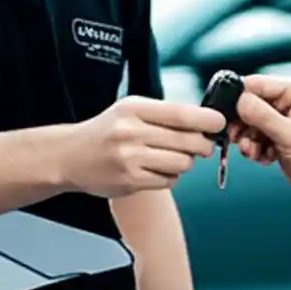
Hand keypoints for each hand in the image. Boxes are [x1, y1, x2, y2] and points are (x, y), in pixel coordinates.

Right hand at [65, 96, 224, 197]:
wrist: (71, 155)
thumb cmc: (108, 130)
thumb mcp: (131, 110)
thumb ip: (165, 114)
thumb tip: (206, 120)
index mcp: (135, 109)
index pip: (181, 113)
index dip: (207, 119)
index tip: (220, 122)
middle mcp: (131, 132)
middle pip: (188, 141)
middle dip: (203, 145)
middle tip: (203, 146)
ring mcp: (130, 158)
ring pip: (182, 163)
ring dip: (186, 162)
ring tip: (173, 157)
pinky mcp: (130, 180)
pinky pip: (169, 181)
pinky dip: (170, 176)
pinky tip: (157, 169)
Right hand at [228, 74, 290, 208]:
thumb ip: (263, 117)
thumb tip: (239, 100)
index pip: (256, 84)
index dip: (239, 98)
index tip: (227, 116)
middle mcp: (288, 102)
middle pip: (249, 104)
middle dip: (242, 124)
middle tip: (238, 139)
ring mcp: (282, 120)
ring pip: (249, 123)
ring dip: (247, 140)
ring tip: (254, 153)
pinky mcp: (278, 137)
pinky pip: (255, 138)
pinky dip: (255, 149)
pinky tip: (265, 158)